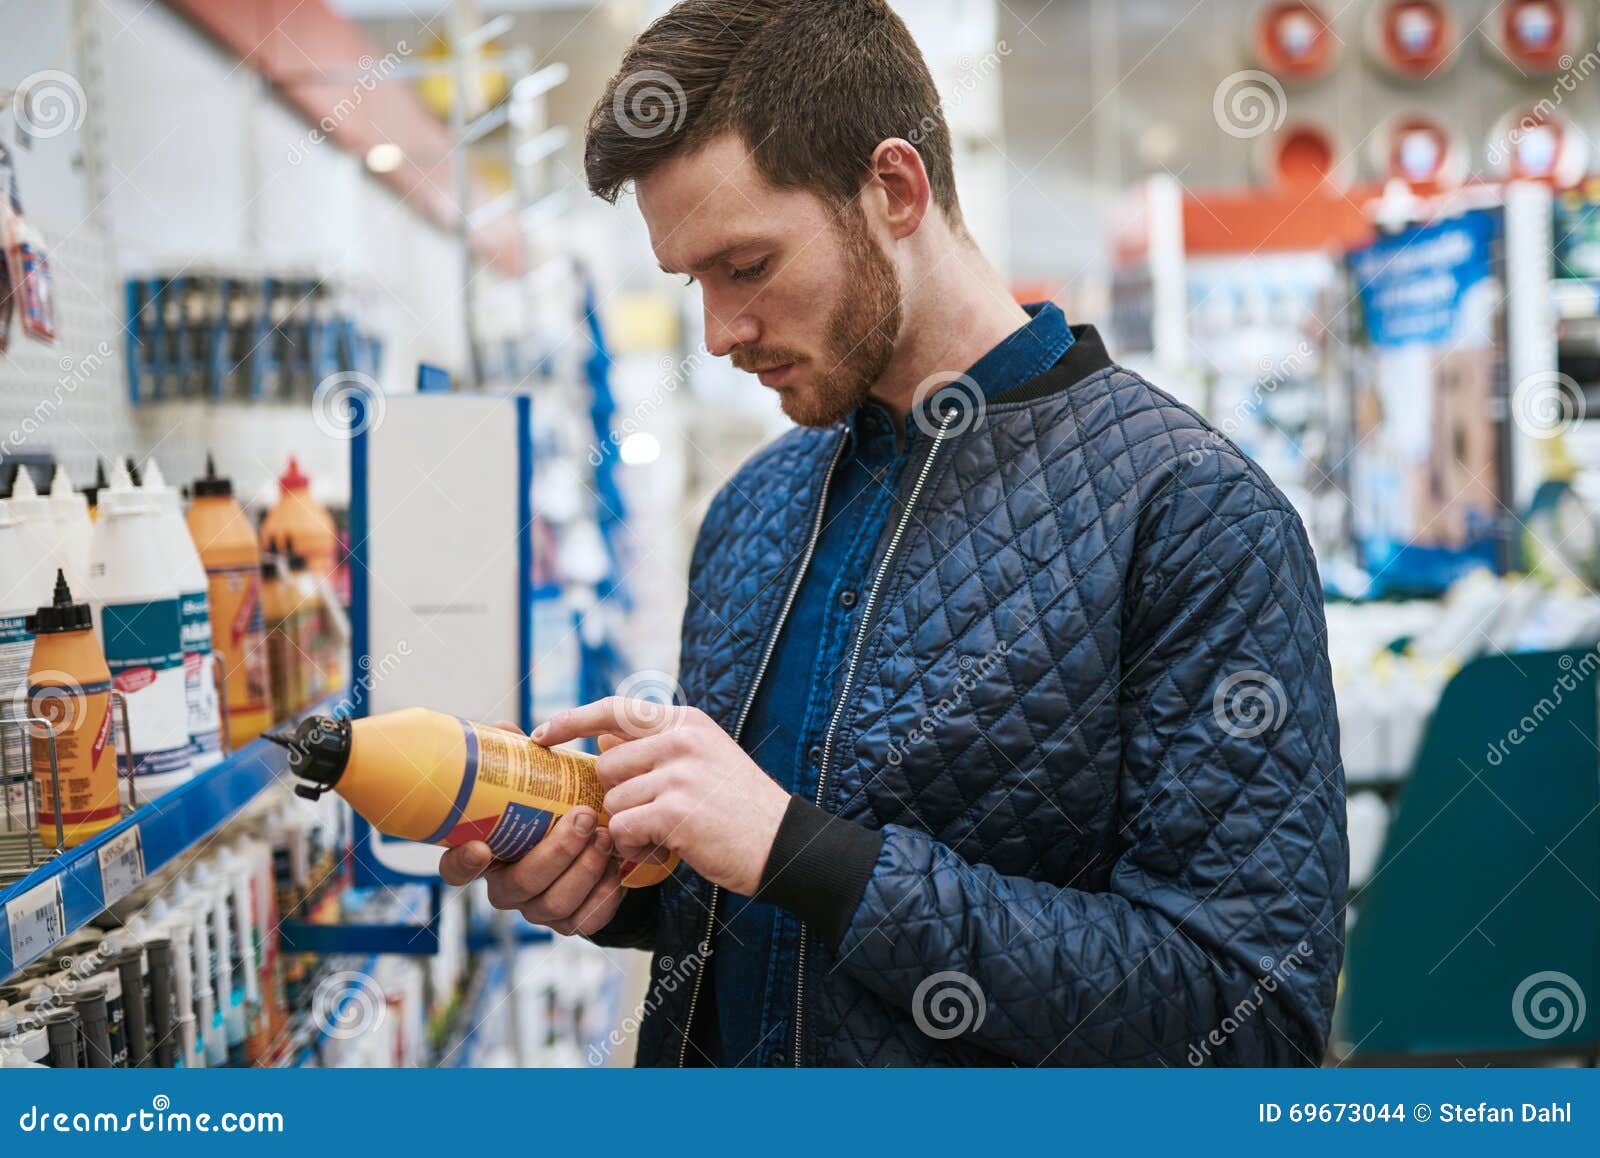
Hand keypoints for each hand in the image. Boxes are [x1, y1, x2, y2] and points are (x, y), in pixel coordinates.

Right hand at [437, 722, 625, 935]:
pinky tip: (616, 864)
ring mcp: (538, 908)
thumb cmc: (554, 805)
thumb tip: (505, 729)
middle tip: (583, 817)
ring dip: (584, 868)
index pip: (455, 870)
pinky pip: (586, 919)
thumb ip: (519, 759)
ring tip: (605, 834)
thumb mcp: (536, 781)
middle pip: (518, 886)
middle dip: (554, 852)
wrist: (597, 839)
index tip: (479, 847)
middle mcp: (507, 887)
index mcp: (486, 854)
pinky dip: (604, 891)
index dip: (462, 864)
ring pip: (554, 904)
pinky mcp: (571, 921)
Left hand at [535, 698, 789, 896]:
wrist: (782, 843)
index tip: (541, 733)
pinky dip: (634, 846)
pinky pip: (623, 828)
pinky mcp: (676, 810)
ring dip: (629, 826)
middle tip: (648, 817)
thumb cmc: (739, 808)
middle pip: (606, 767)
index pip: (614, 709)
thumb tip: (604, 741)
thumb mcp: (704, 760)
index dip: (572, 720)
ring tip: (663, 834)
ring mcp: (680, 773)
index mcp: (686, 722)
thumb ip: (656, 747)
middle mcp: (682, 739)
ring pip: (613, 801)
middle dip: (617, 798)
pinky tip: (662, 849)